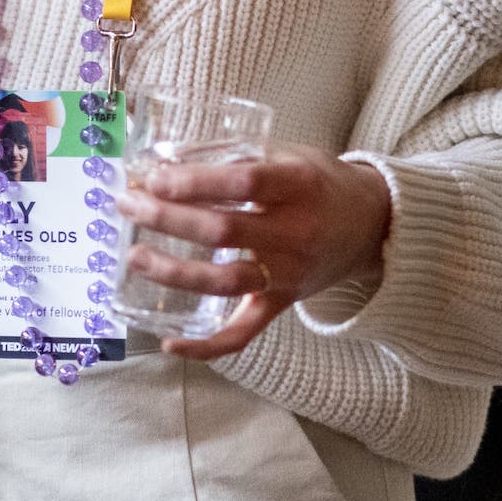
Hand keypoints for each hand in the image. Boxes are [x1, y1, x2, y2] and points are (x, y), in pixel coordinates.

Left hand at [115, 148, 392, 360]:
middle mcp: (296, 232)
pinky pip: (244, 333)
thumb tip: (168, 159)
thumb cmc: (321, 183)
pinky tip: (170, 343)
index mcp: (298, 186)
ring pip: (224, 282)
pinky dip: (207, 346)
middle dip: (166, 217)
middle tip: (128, 203)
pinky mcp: (283, 303)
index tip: (153, 177)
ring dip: (173, 272)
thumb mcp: (289, 154)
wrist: (373, 224)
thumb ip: (237, 155)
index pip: (241, 182)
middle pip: (222, 230)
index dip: (193, 181)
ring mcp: (289, 274)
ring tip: (135, 256)